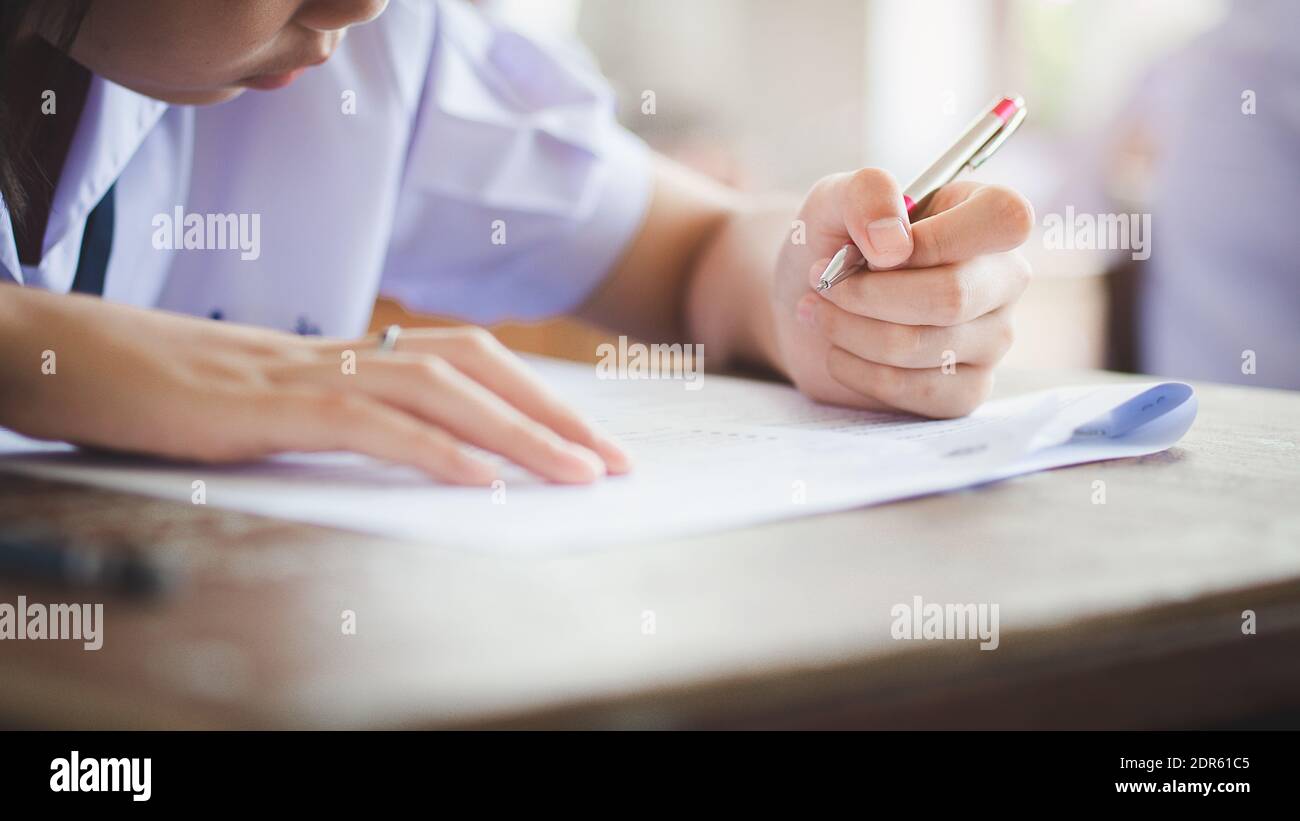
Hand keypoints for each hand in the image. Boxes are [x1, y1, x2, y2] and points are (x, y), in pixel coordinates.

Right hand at [0, 287, 627, 484]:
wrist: (83, 358)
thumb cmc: (182, 391)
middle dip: (556, 417)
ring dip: (519, 434)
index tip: (595, 443)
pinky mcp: (270, 408)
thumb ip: (352, 419)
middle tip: (616, 465)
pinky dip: (434, 450)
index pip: (472, 364)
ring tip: (577, 475)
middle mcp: (347, 354)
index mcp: (356, 355)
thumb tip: (424, 450)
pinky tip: (482, 479)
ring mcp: (310, 375)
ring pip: (441, 392)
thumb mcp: (284, 408)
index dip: (540, 398)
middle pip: (478, 370)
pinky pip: (370, 424)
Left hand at [771, 170, 1033, 417]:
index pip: (1005, 219)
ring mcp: (993, 338)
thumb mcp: (835, 199)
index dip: (933, 241)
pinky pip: (920, 392)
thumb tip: (893, 247)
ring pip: (924, 346)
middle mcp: (1003, 277)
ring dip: (851, 331)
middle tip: (823, 285)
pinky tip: (839, 353)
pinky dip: (861, 373)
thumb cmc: (833, 243)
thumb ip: (866, 195)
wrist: (806, 304)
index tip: (872, 251)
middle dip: (868, 295)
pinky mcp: (968, 389)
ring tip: (819, 312)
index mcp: (986, 216)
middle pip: (952, 297)